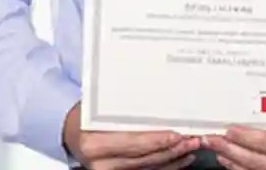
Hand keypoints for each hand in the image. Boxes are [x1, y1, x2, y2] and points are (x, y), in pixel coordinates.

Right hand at [63, 102, 200, 169]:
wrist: (72, 129)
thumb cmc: (90, 112)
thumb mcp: (102, 105)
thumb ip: (127, 108)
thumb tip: (162, 101)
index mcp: (94, 142)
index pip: (132, 142)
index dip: (157, 140)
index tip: (177, 134)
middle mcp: (100, 161)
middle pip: (144, 157)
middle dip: (171, 149)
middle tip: (193, 138)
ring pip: (148, 167)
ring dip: (173, 157)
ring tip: (191, 145)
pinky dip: (167, 165)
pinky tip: (181, 157)